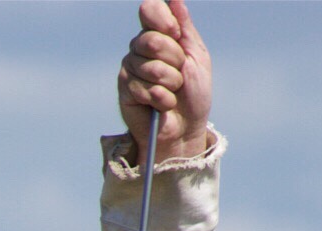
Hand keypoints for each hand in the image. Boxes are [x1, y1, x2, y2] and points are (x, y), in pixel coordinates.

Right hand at [119, 0, 212, 160]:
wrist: (185, 127)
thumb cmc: (194, 93)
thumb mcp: (196, 56)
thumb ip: (185, 29)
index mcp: (160, 34)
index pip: (149, 10)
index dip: (162, 19)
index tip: (175, 34)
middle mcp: (140, 48)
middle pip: (151, 40)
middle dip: (174, 60)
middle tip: (180, 74)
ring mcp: (130, 68)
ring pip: (150, 67)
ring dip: (170, 83)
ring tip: (172, 92)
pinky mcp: (124, 89)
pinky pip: (143, 88)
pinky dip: (161, 99)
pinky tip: (162, 105)